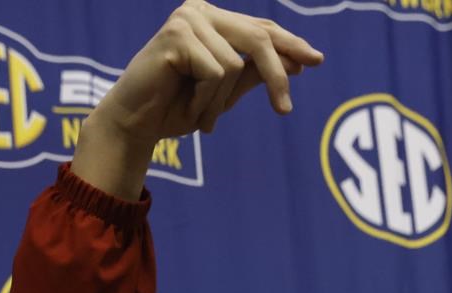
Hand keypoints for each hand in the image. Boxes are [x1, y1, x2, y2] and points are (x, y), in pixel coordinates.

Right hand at [73, 1, 322, 198]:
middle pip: (258, 39)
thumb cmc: (176, 108)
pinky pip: (216, 73)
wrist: (135, 124)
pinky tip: (188, 107)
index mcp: (212, 18)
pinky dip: (206, 100)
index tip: (316, 61)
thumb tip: (296, 61)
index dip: (290, 44)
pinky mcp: (176, 36)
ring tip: (200, 114)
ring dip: (221, 101)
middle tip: (284, 111)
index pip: (261, 27)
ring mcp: (187, 19)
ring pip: (235, 64)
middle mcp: (200, 10)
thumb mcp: (225, 92)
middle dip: (276, 76)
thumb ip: (255, 72)